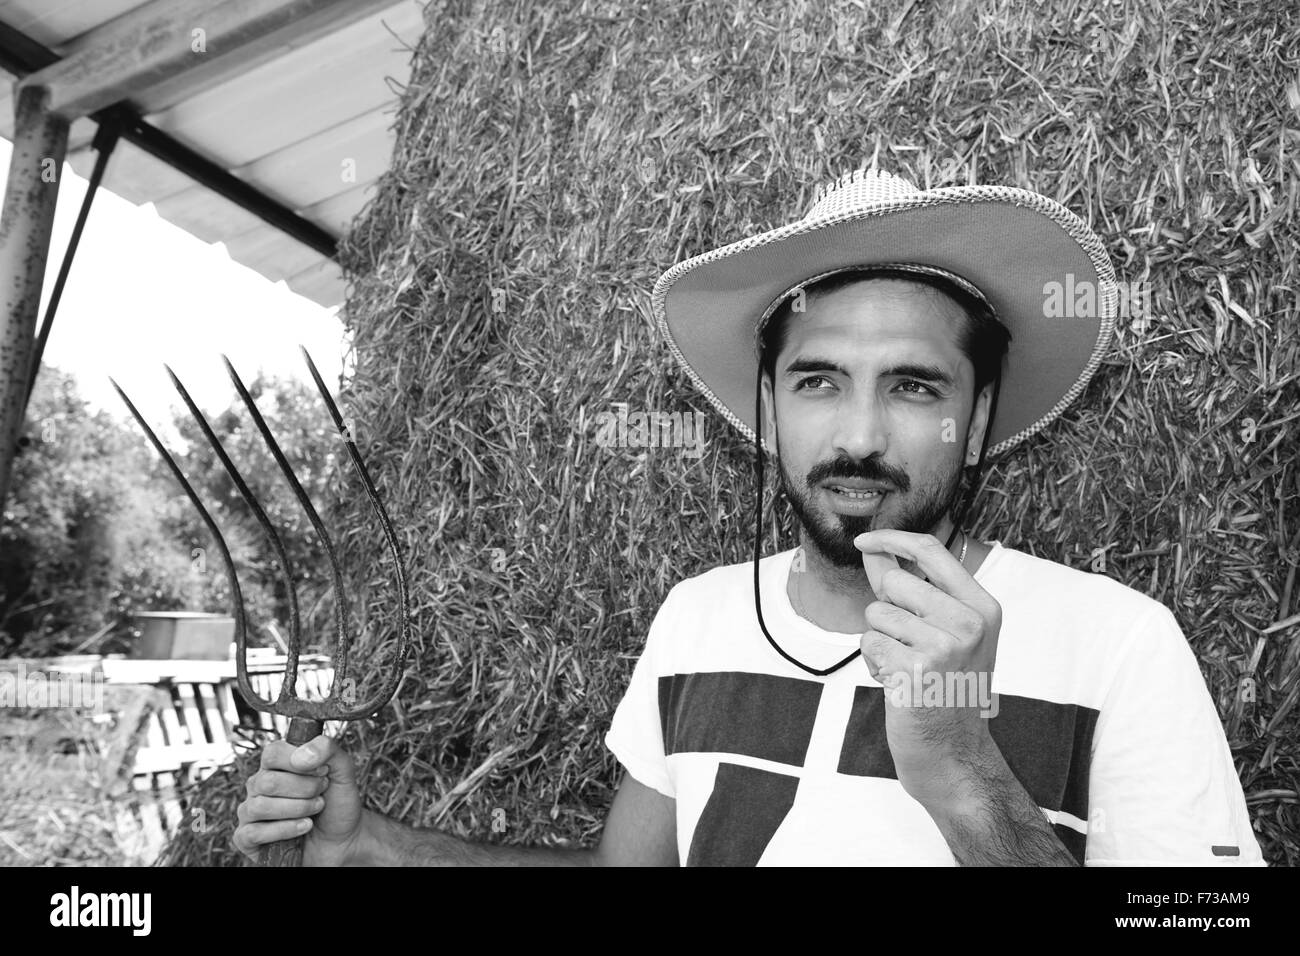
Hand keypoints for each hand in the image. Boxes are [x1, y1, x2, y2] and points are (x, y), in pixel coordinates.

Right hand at [233, 734, 363, 865]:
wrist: (342, 838)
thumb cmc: (337, 802)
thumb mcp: (342, 770)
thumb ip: (327, 749)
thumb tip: (300, 756)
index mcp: (275, 765)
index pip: (272, 753)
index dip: (299, 763)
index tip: (323, 771)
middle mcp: (258, 786)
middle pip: (268, 782)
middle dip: (304, 788)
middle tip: (322, 792)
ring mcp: (250, 811)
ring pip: (261, 806)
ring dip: (298, 808)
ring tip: (317, 808)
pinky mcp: (247, 838)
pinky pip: (254, 832)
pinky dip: (285, 830)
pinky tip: (305, 826)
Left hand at [854, 530, 1002, 808]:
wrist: (953, 753)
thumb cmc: (944, 690)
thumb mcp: (942, 633)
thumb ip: (909, 591)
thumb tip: (874, 551)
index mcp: (983, 607)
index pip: (931, 549)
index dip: (891, 539)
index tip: (863, 541)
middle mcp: (970, 622)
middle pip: (893, 581)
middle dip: (884, 609)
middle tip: (905, 644)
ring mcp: (945, 646)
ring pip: (876, 614)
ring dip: (879, 641)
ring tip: (904, 668)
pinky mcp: (917, 669)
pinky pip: (869, 643)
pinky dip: (874, 663)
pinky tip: (898, 685)